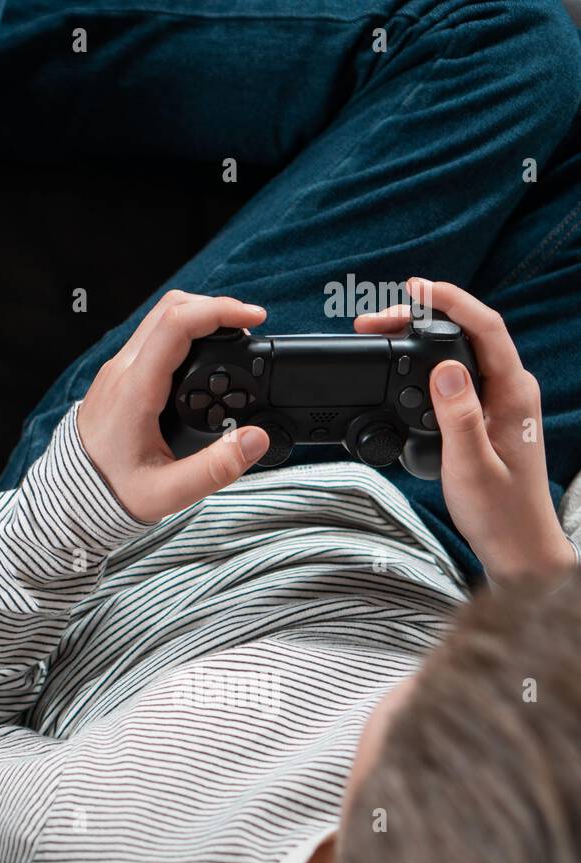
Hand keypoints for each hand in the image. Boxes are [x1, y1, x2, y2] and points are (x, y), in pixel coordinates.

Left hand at [77, 290, 270, 521]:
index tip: (254, 317)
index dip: (220, 311)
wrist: (71, 498)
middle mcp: (122, 371)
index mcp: (134, 390)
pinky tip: (205, 357)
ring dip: (199, 317)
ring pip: (159, 319)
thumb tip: (256, 439)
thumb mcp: (168, 492)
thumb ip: (215, 468)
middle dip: (216, 307)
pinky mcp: (118, 377)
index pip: (176, 325)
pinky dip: (184, 334)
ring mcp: (117, 371)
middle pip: (169, 309)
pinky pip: (152, 338)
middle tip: (250, 326)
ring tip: (234, 338)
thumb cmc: (112, 493)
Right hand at [355, 278, 574, 581]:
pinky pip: (456, 373)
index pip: (486, 328)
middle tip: (374, 320)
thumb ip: (459, 415)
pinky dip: (424, 360)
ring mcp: (499, 400)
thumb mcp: (471, 466)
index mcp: (514, 394)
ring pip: (460, 351)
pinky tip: (402, 364)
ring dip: (420, 336)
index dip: (450, 301)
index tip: (415, 288)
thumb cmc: (500, 513)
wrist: (517, 547)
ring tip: (380, 333)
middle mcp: (511, 390)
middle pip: (469, 332)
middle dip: (422, 315)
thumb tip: (444, 368)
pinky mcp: (485, 413)